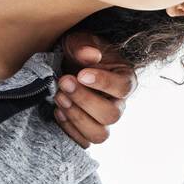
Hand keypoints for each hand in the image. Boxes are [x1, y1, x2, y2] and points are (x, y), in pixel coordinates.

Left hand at [53, 32, 137, 147]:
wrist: (68, 65)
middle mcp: (119, 104)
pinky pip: (84, 142)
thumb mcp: (80, 40)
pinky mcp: (88, 131)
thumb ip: (85, 45)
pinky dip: (69, 130)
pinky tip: (58, 111)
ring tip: (59, 98)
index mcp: (125, 79)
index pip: (123, 87)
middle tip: (64, 82)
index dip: (103, 83)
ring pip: (100, 134)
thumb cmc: (79, 52)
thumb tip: (90, 55)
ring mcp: (104, 121)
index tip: (81, 74)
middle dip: (84, 100)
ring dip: (77, 118)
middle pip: (112, 115)